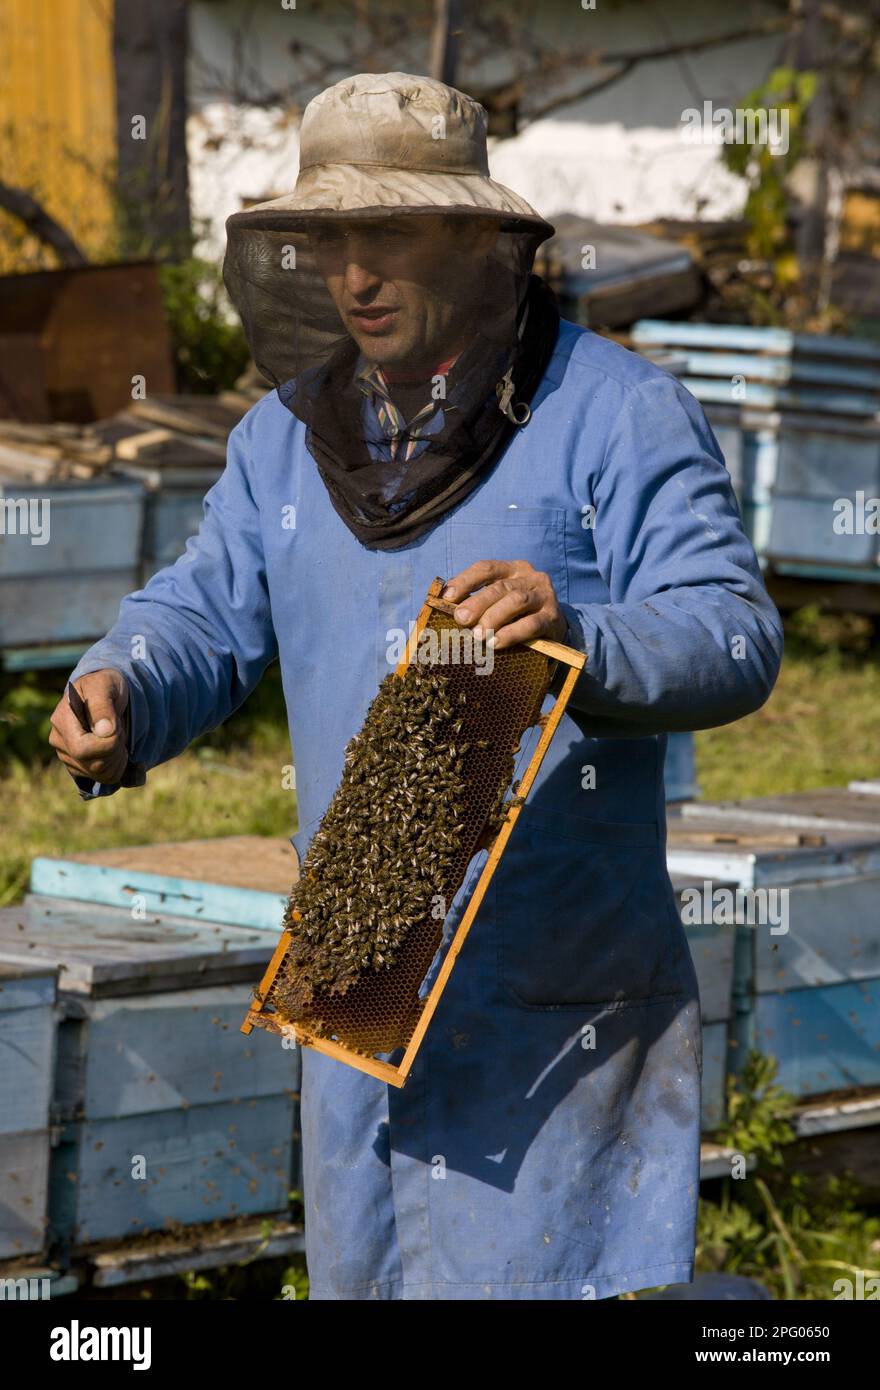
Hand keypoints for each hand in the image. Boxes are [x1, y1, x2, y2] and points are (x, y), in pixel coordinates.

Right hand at [49, 669, 130, 784]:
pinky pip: (103, 777)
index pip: (83, 749)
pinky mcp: (77, 765)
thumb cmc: (104, 686)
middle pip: (93, 766)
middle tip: (120, 730)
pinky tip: (116, 748)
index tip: (118, 728)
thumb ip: (102, 706)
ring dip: (118, 758)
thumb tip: (105, 731)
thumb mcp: (105, 686)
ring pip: (100, 774)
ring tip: (117, 736)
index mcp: (62, 720)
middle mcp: (59, 740)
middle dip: (115, 751)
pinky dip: (117, 766)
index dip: (108, 745)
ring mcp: (66, 754)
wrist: (104, 691)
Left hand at [442, 560, 567, 652]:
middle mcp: (530, 578)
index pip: (486, 568)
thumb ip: (478, 600)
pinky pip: (531, 624)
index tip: (447, 596)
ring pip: (516, 601)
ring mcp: (544, 596)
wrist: (554, 627)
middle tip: (461, 619)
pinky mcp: (553, 617)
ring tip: (478, 635)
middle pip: (500, 586)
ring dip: (493, 617)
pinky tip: (496, 643)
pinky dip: (511, 634)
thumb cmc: (517, 614)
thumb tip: (446, 608)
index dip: (465, 580)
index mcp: (513, 569)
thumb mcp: (499, 601)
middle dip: (477, 603)